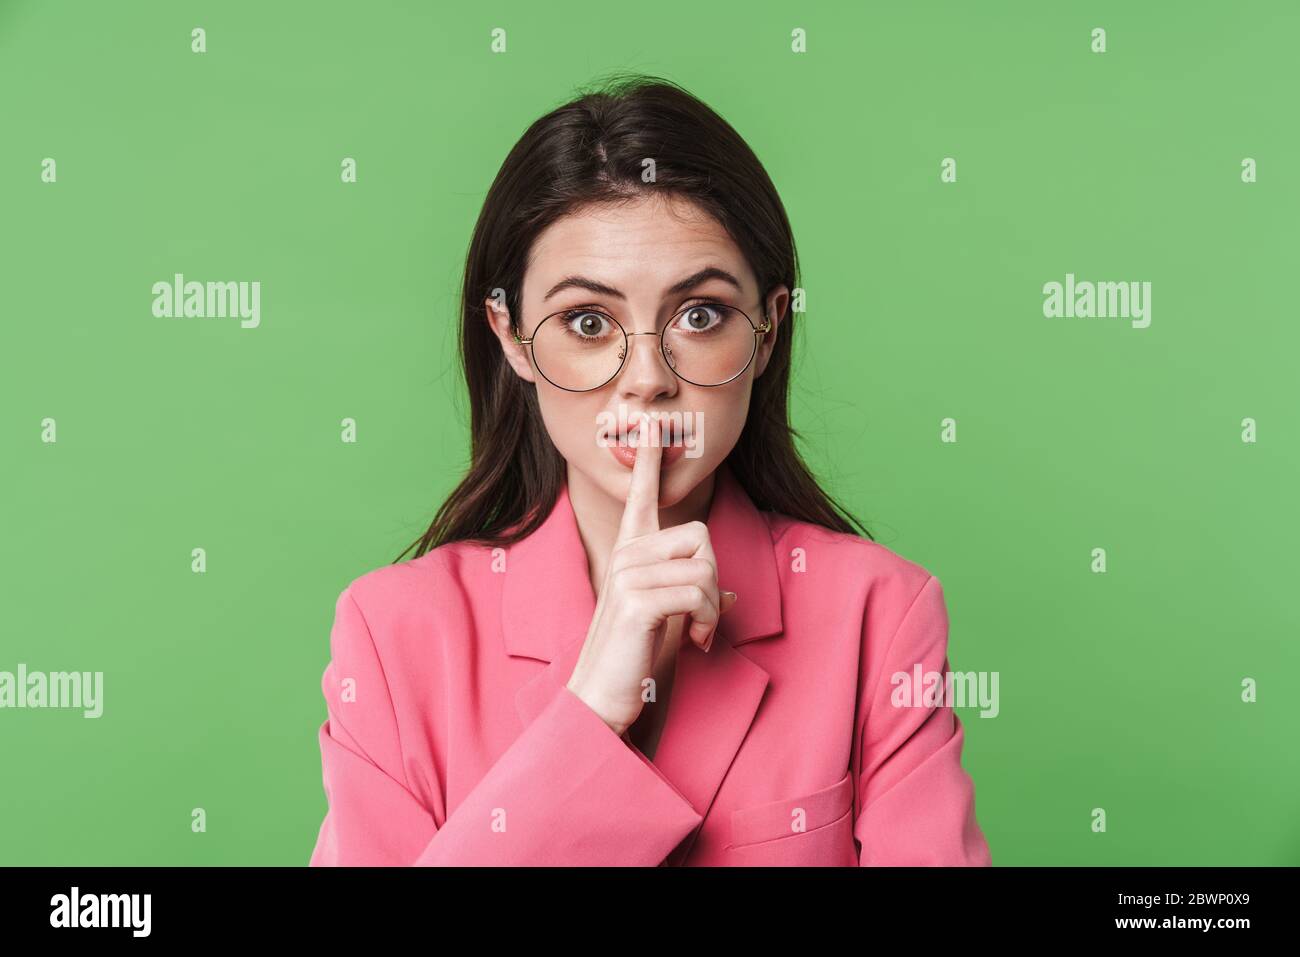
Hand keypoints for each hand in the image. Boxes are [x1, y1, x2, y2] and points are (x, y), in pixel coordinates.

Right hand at [565, 412, 737, 736]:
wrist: (600, 703)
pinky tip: (694, 642)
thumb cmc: (634, 664)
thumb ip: (696, 602)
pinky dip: (707, 621)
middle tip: (702, 619)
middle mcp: (625, 557)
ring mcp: (627, 575)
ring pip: (704, 567)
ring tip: (696, 634)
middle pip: (700, 536)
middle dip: (714, 580)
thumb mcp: (672, 627)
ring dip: (712, 608)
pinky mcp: (636, 600)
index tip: (653, 424)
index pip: (643, 497)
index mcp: (630, 556)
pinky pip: (698, 592)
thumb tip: (733, 596)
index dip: (650, 460)